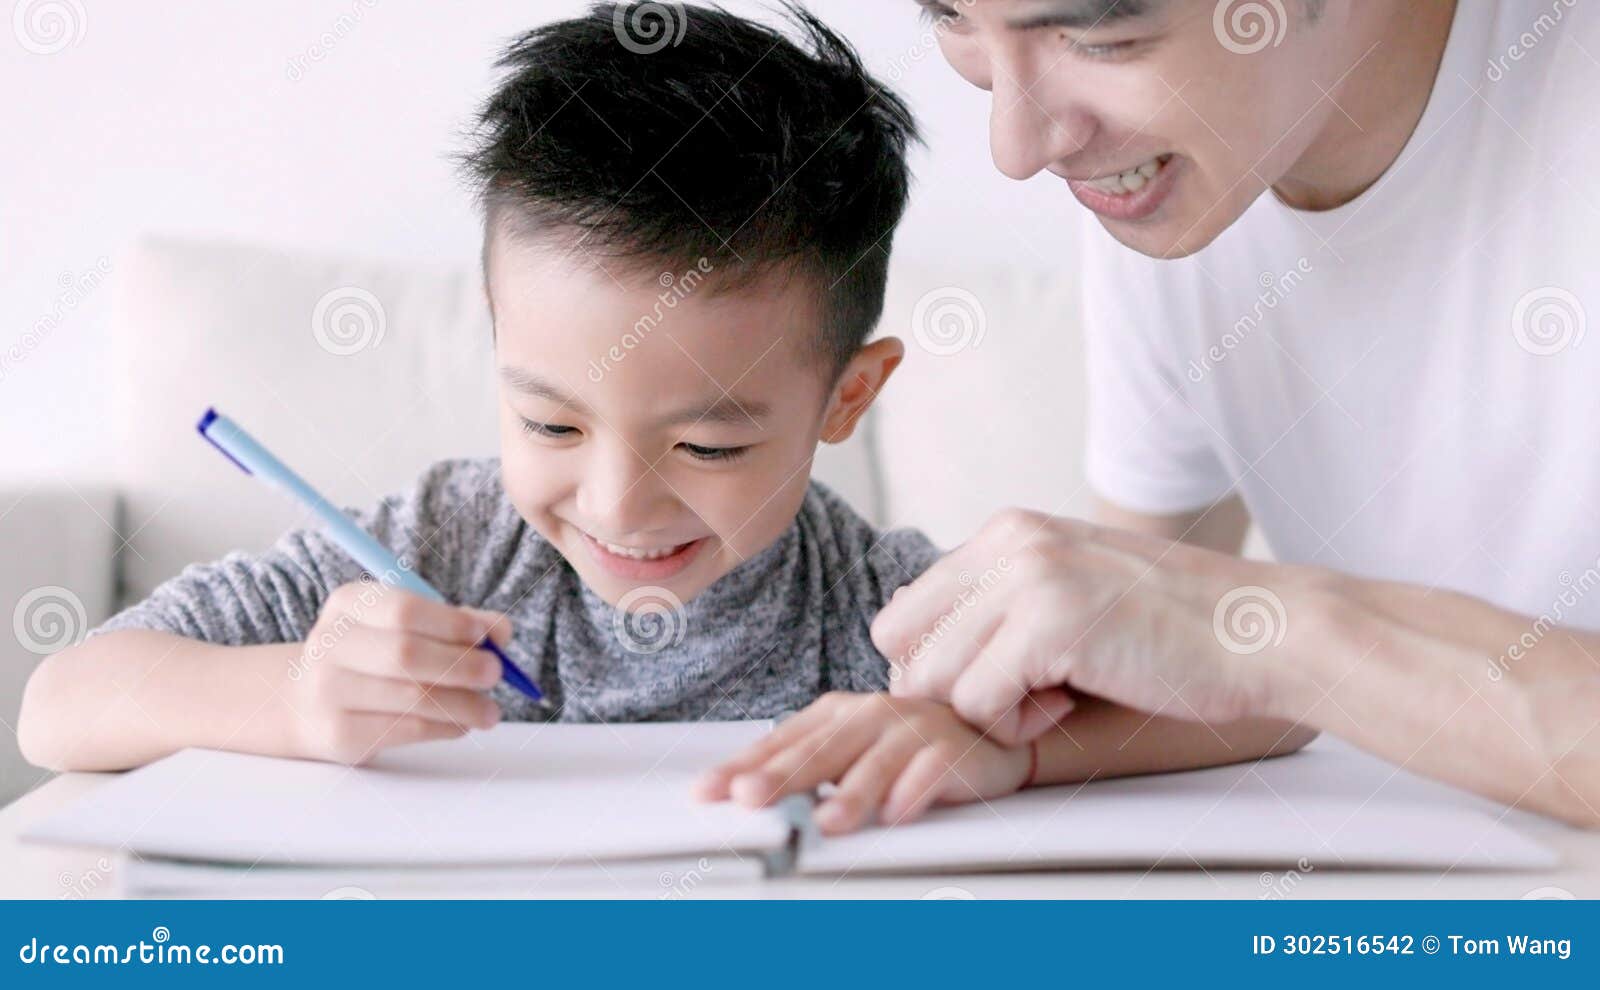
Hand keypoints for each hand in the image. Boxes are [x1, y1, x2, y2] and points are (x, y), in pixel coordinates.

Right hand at [282, 581, 510, 763]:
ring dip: (464, 704)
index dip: (452, 624)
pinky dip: (446, 727)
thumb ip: (455, 622)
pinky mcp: (339, 733)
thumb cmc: (372, 656)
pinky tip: (463, 724)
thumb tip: (501, 631)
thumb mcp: (403, 626)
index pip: (404, 610)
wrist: (304, 702)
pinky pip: (407, 730)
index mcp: (349, 604)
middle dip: (462, 665)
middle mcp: (331, 644)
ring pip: (411, 697)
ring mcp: (329, 691)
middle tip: (496, 673)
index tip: (488, 636)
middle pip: (406, 654)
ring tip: (490, 710)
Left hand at [694, 692, 1031, 834]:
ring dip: (850, 793)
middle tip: (750, 796)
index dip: (743, 766)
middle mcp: (869, 716)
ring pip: (874, 762)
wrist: (980, 735)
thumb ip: (804, 772)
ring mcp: (911, 730)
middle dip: (782, 774)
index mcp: (835, 715)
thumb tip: (743, 796)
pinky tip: (897, 813)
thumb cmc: (904, 747)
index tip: (709, 791)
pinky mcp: (951, 749)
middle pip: (820, 749)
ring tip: (827, 822)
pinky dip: (914, 791)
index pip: (781, 742)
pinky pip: (931, 770)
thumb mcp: (847, 753)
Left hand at [874, 509, 1303, 745]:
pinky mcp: (1050, 623)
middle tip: (1013, 696)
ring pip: (931, 676)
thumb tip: (918, 656)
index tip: (997, 680)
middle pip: (897, 638)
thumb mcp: (1071, 589)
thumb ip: (1001, 604)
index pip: (905, 609)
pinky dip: (1016, 724)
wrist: (1264, 631)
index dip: (935, 664)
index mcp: (1007, 531)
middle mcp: (1008, 542)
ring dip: (984, 709)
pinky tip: (1070, 701)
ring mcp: (1028, 577)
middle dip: (940, 688)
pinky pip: (978, 701)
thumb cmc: (1175, 628)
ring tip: (1052, 697)